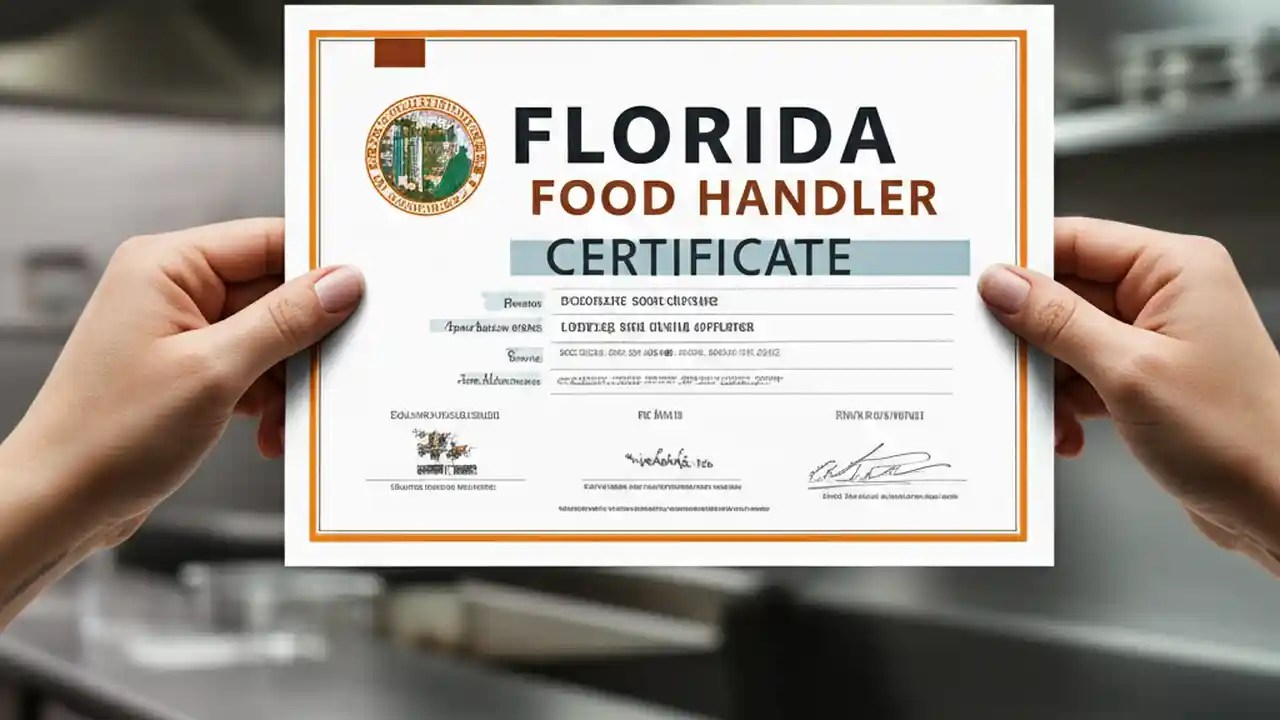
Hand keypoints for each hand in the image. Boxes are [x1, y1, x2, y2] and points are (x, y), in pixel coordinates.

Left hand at [2, 218, 362, 543]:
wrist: (58, 503)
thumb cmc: (109, 436)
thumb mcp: (215, 372)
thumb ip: (286, 320)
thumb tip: (343, 282)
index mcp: (167, 265)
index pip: (269, 240)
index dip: (321, 267)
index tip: (367, 295)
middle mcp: (172, 288)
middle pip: (275, 292)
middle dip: (305, 340)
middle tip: (330, 373)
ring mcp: (180, 331)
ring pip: (270, 337)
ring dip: (288, 380)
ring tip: (286, 420)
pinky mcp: (188, 370)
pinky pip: (252, 369)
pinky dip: (269, 400)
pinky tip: (268, 432)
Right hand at [978, 217, 1279, 572]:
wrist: (1279, 505)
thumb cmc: (1236, 437)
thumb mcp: (1128, 373)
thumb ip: (1057, 322)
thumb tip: (1002, 283)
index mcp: (1175, 268)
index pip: (1076, 240)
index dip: (1022, 264)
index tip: (976, 289)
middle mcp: (1167, 295)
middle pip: (1065, 294)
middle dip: (1032, 339)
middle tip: (1003, 366)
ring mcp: (1156, 338)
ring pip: (1067, 340)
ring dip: (1048, 382)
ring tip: (1049, 417)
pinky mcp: (1146, 378)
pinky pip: (1083, 375)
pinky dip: (1066, 404)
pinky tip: (1068, 434)